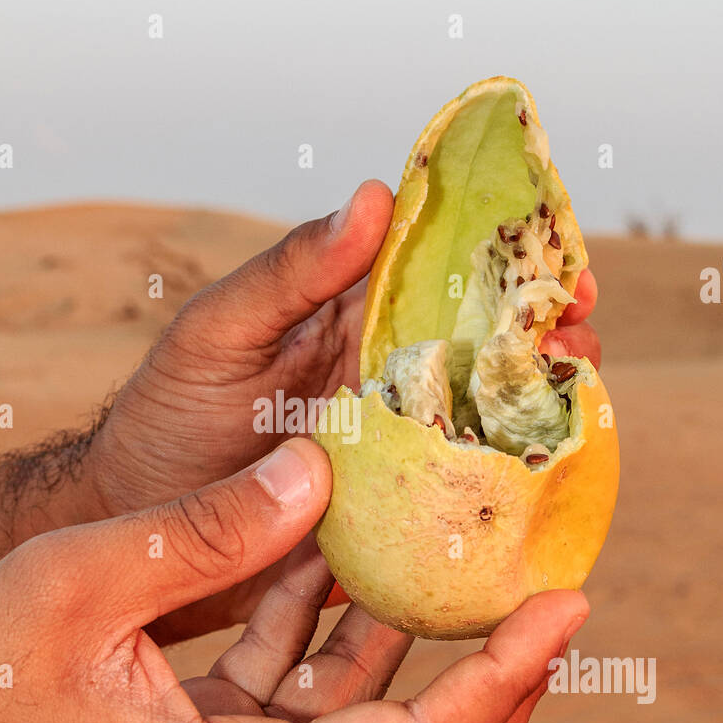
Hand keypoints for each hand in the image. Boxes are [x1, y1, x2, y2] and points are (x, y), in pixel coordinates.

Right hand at [0, 439, 586, 722]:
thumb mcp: (78, 587)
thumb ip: (207, 532)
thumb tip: (315, 472)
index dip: (501, 679)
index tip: (564, 610)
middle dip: (491, 689)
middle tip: (544, 607)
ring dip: (401, 662)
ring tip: (440, 567)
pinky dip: (318, 654)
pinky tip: (320, 570)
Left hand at [81, 183, 600, 639]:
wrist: (139, 527)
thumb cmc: (166, 418)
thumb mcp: (218, 334)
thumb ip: (289, 272)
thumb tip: (373, 196)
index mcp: (345, 318)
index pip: (439, 272)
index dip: (504, 258)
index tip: (557, 255)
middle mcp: (380, 377)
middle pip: (481, 344)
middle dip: (542, 332)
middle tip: (583, 331)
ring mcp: (392, 446)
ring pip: (485, 417)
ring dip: (537, 402)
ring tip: (579, 395)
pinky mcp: (391, 514)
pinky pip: (460, 495)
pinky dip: (505, 485)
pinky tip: (548, 481)